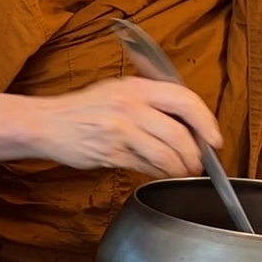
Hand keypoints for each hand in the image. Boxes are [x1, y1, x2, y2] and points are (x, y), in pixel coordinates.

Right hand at [27, 76, 223, 177]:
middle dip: (195, 155)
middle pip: (181, 134)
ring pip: (167, 155)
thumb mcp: (118, 90)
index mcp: (137, 87)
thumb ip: (151, 100)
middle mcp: (130, 106)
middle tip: (197, 163)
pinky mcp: (111, 153)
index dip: (206, 122)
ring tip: (181, 171)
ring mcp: (120, 130)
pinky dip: (159, 174)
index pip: (185, 100)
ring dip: (180, 169)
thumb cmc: (84, 109)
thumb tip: (190, 122)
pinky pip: (147, 168)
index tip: (214, 139)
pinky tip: (159, 173)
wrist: (46, 123)